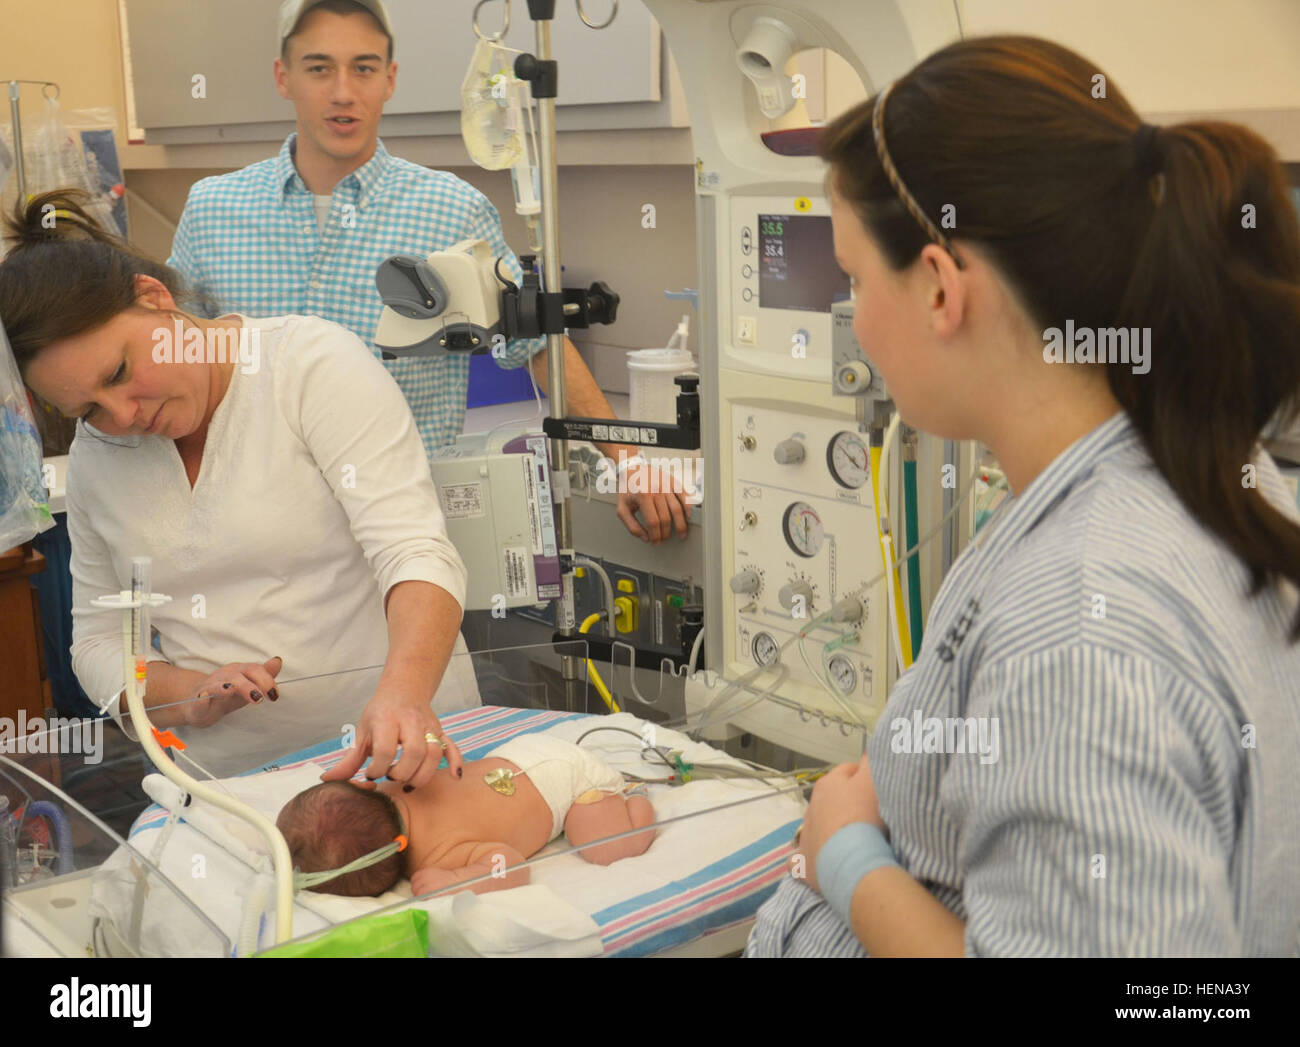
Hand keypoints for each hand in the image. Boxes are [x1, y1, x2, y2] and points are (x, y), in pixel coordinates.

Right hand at [182, 657, 281, 728]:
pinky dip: (202, 697)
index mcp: (238, 671)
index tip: (274, 695)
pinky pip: (199, 698)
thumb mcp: (248, 686)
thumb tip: (277, 661)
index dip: (266, 680)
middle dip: (250, 685)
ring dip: (228, 687)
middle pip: (238, 676)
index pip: (254, 670)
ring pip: (219, 684)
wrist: (196, 705)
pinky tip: (204, 698)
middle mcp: (223, 676)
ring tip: (235, 692)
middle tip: (260, 699)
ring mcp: (209, 687)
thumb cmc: (226, 695)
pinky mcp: (197, 701)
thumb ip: (263, 675)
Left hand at [321, 685, 462, 787]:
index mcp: (387, 720)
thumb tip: (328, 781)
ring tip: (409, 782)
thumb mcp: (362, 733)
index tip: (371, 774)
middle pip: (415, 752)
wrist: (404, 690)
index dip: (377, 768)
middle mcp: (411, 722)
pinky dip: (455, 761)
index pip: (386, 749)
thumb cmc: (380, 713)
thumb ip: (349, 760)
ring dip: (423, 773)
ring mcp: (429, 727)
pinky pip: (453, 746)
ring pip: (435, 752)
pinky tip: (453, 776)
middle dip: (402, 772)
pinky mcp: (441, 732)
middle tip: (391, 777)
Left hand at [615, 461, 692, 542]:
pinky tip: (687, 517)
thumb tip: (646, 538)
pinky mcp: (673, 481)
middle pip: (666, 518)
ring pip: (678, 509)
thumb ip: (631, 526)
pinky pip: (684, 495)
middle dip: (666, 533)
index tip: (656, 542)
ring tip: (682, 534)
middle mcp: (656, 489)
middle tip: (665, 539)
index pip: (653, 522)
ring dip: (681, 525)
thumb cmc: (628, 490)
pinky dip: (688, 507)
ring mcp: (666, 484)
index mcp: (642, 496)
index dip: (656, 535)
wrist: (633, 469)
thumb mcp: (622, 508)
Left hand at [795, 755, 882, 893]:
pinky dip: (807, 859)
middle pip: (830, 798)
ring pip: (815, 826)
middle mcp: (811, 807)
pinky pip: (799, 859)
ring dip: (830, 829)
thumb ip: (871, 762)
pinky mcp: (802, 863)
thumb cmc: (864, 816)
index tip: (879, 789)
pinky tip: (818, 863)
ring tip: (851, 840)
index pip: (847, 771)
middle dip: (846, 803)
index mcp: (828, 785)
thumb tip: (869, 751)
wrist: (852, 860)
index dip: (864, 778)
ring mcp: (804, 836)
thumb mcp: (873, 781)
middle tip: (870, 815)